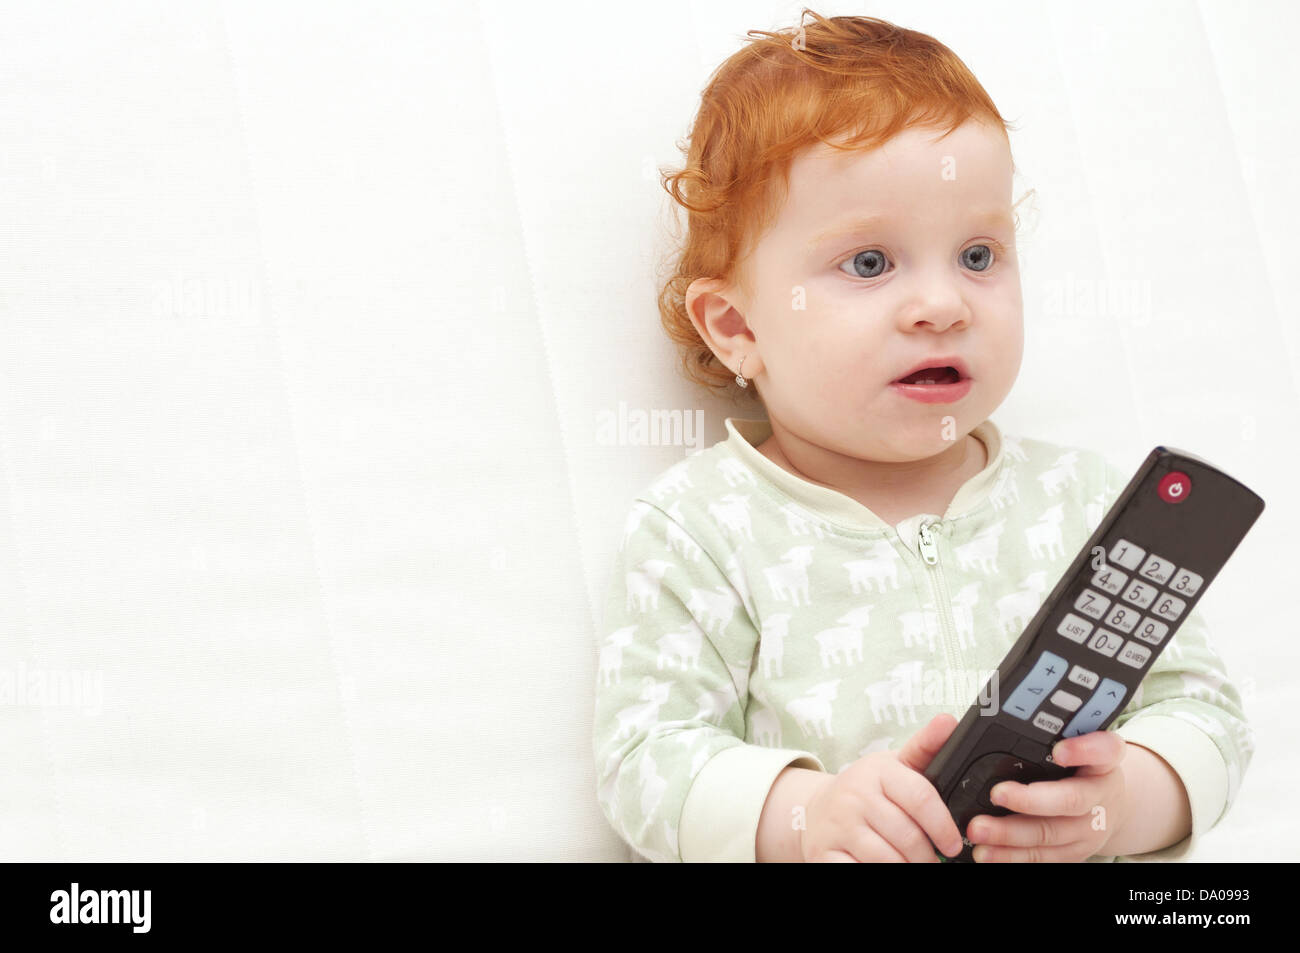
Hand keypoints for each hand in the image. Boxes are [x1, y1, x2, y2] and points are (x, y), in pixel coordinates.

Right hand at [801, 713, 965, 862]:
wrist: (816, 810)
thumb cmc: (866, 790)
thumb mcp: (894, 766)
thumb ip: (925, 748)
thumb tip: (948, 721)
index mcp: (877, 772)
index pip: (920, 797)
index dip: (943, 826)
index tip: (952, 844)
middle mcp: (855, 796)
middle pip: (908, 836)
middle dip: (927, 856)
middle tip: (933, 861)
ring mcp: (838, 826)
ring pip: (887, 860)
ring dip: (907, 869)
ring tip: (913, 865)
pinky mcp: (824, 853)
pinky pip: (859, 872)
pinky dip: (876, 874)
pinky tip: (885, 867)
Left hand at [966, 730, 1129, 861]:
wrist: (1110, 804)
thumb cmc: (1083, 767)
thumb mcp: (1078, 741)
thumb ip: (1050, 731)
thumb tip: (1000, 714)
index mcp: (1104, 761)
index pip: (1105, 750)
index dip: (1084, 750)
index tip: (1059, 750)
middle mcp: (1101, 795)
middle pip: (1070, 800)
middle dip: (1030, 800)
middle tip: (997, 793)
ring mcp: (1089, 828)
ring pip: (1050, 834)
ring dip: (1010, 834)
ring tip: (978, 828)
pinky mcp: (1074, 852)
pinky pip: (1042, 857)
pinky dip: (1011, 856)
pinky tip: (987, 852)